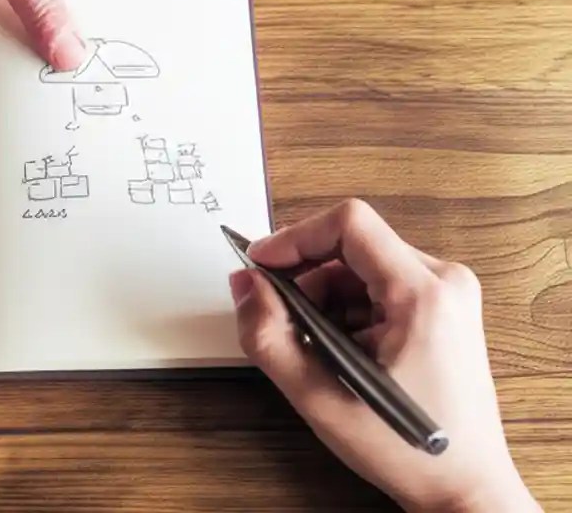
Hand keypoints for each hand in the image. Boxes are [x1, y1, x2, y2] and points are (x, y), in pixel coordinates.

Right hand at [230, 200, 538, 512]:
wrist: (464, 487)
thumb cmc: (410, 449)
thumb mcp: (319, 397)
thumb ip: (268, 335)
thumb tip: (245, 285)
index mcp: (424, 295)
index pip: (349, 224)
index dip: (294, 238)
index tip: (261, 264)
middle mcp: (444, 283)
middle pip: (350, 245)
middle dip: (306, 279)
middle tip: (284, 322)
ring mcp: (447, 295)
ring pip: (359, 267)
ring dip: (324, 300)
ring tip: (320, 351)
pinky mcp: (440, 309)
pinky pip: (375, 286)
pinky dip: (345, 311)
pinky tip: (342, 353)